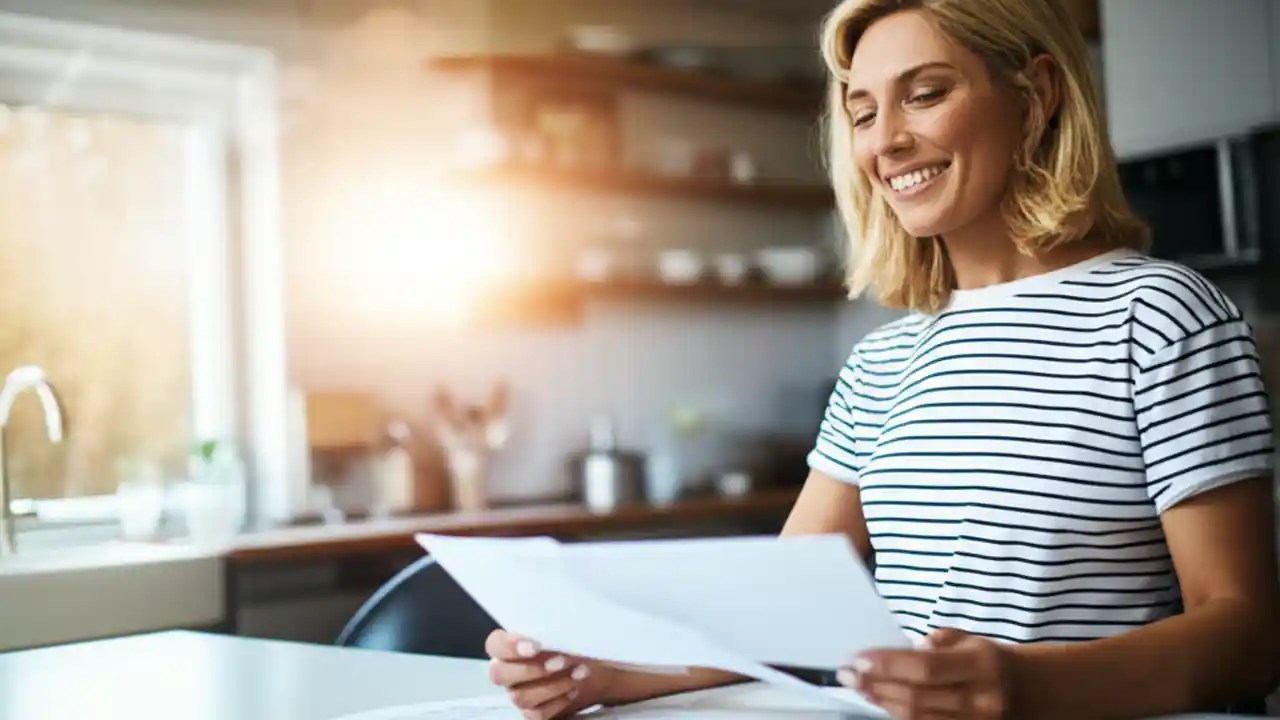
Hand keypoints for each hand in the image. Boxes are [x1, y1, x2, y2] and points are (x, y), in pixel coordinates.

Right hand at [485, 629, 617, 718]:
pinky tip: (574, 690)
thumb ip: (552, 633)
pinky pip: (537, 714)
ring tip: (578, 673)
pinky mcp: (531, 712)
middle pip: (499, 675)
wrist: (588, 667)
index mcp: (507, 646)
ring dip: (553, 685)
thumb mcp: (563, 632)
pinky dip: (558, 702)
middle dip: (532, 669)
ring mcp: (517, 693)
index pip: (494, 644)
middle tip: (561, 661)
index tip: (536, 646)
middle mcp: (507, 671)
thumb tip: (555, 638)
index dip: (509, 646)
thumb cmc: (571, 643)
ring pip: (521, 697)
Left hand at [838, 628, 1013, 719]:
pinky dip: (899, 716)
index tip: (857, 659)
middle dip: (876, 686)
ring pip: (918, 718)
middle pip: (917, 697)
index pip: (926, 667)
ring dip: (883, 702)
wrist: (1030, 692)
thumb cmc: (988, 661)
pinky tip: (881, 703)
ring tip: (859, 688)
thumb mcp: (970, 639)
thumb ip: (939, 641)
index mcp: (981, 665)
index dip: (888, 665)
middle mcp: (980, 698)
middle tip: (846, 675)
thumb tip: (907, 650)